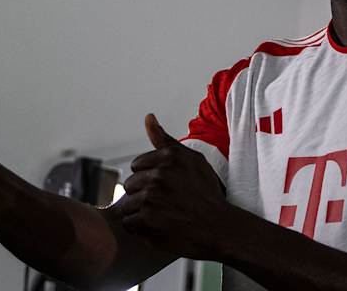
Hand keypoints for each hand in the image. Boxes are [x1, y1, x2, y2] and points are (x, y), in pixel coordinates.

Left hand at [118, 114, 228, 259]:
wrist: (219, 227)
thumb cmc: (207, 194)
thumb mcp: (192, 160)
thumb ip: (165, 140)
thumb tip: (148, 117)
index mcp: (169, 156)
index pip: (137, 166)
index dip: (150, 178)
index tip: (167, 187)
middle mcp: (159, 174)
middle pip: (130, 185)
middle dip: (143, 195)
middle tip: (166, 203)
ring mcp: (152, 196)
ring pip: (127, 204)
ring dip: (141, 213)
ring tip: (163, 216)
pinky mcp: (147, 219)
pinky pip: (129, 223)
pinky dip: (140, 228)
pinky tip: (158, 227)